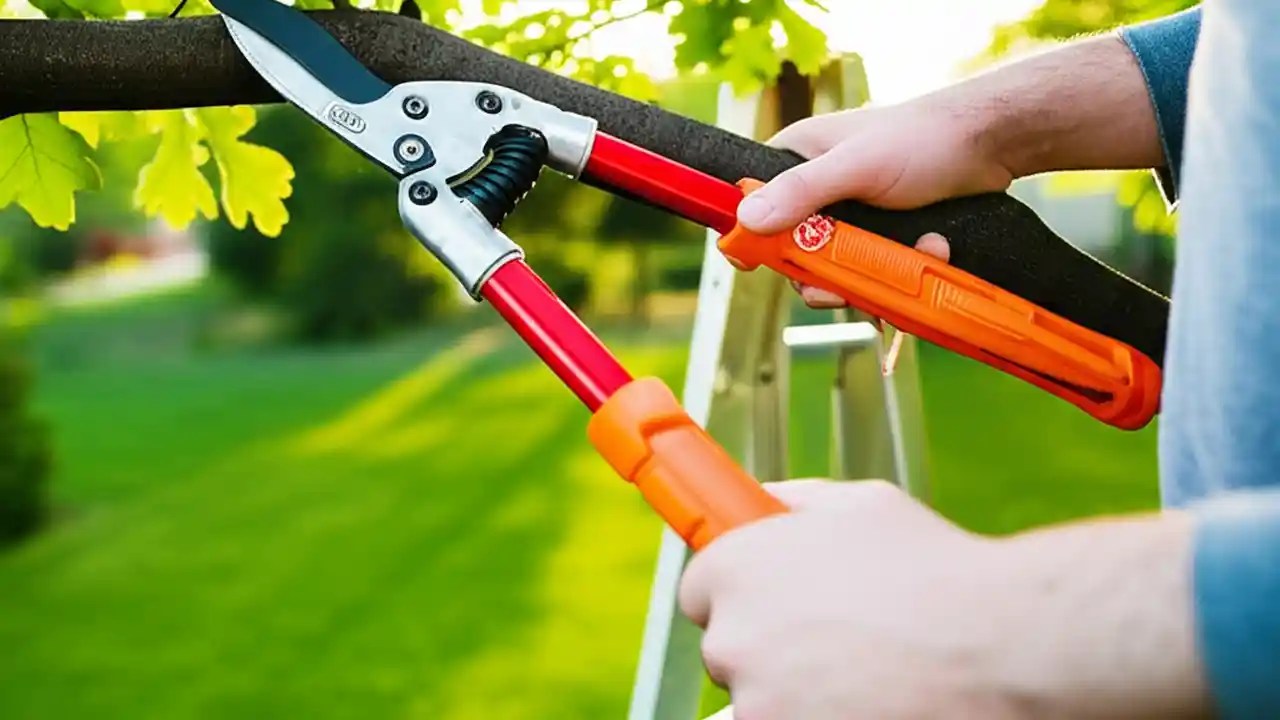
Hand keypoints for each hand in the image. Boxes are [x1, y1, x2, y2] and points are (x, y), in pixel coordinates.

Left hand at [680, 480, 1014, 718]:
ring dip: (794, 691)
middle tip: (837, 638)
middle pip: (728, 649)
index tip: (771, 603)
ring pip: (759, 700)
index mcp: (734, 570)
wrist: (998, 646)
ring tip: (864, 672)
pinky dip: (818, 717)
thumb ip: (795, 501)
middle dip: (770, 645)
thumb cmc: (934, 571)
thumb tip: (762, 499)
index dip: (741, 596)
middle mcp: (732, 639)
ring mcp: (757, 704)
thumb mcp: (861, 507)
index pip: (698, 592)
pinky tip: (869, 700)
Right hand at [738, 97, 1013, 307]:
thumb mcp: (858, 165)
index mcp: (796, 159)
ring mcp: (850, 216)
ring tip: (918, 255)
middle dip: (826, 274)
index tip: (768, 267)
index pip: (753, 207)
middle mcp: (816, 189)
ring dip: (873, 275)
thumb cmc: (922, 139)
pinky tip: (932, 252)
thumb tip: (747, 219)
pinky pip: (872, 270)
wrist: (992, 143)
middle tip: (848, 287)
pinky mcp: (880, 235)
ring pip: (835, 269)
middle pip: (794, 252)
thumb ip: (803, 191)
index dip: (756, 241)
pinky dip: (899, 272)